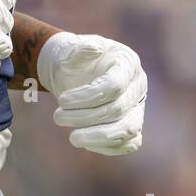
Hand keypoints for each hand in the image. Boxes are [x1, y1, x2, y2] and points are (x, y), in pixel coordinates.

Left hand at [37, 31, 146, 154]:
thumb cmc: (74, 60)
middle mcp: (138, 86)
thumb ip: (81, 48)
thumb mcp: (72, 48)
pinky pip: (129, 143)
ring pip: (129, 129)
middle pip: (118, 109)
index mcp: (128, 63)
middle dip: (84, 117)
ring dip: (98, 137)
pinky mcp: (133, 126)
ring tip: (73, 138)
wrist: (74, 74)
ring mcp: (138, 108)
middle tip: (57, 117)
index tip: (61, 101)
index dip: (87, 96)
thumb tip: (93, 48)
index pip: (114, 85)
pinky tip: (85, 143)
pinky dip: (109, 147)